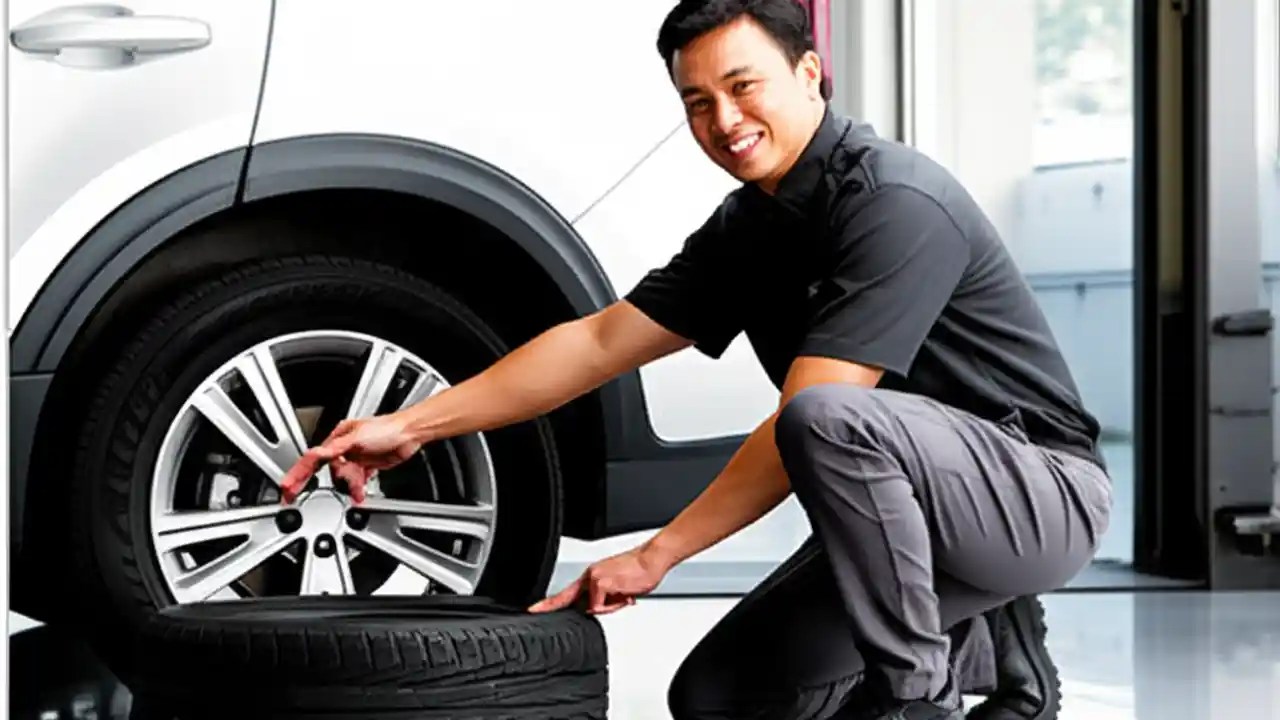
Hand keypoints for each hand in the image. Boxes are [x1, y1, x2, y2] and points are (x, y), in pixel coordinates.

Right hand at [280, 412, 420, 503]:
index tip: (288, 488)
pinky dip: (358, 489)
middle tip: (308, 498)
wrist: (411, 434)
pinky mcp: (368, 467)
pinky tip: (360, 493)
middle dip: (330, 483)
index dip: (298, 474)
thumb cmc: (387, 428)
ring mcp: (356, 458)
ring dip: (349, 487)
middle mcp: (344, 449)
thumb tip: (316, 454)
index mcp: (337, 439)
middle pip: (328, 472)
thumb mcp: (357, 437)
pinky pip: (357, 482)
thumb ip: (335, 449)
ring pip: (344, 479)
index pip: (313, 459)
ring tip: (357, 489)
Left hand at [528, 544, 671, 614]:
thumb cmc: (639, 571)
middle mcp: (590, 575)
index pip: (565, 593)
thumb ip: (603, 599)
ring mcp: (594, 578)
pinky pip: (601, 606)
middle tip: (606, 602)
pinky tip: (625, 594)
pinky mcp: (601, 583)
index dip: (548, 604)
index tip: (534, 610)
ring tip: (624, 594)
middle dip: (587, 607)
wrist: (652, 559)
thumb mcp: (618, 587)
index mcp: (592, 575)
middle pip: (573, 599)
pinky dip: (614, 606)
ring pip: (593, 607)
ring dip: (610, 607)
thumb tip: (596, 610)